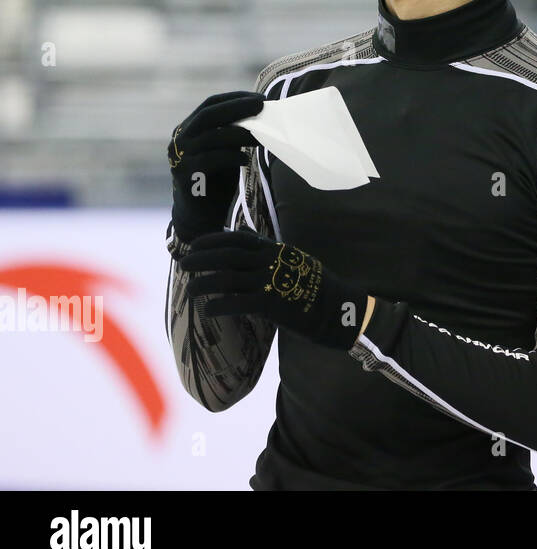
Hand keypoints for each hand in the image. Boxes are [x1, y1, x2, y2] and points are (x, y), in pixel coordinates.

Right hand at [168, 91, 263, 241]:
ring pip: (211, 136)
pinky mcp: (185, 175)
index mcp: (188, 128)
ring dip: (240, 133)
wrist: (200, 214)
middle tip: (261, 106)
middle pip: (208, 115)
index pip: (209, 104)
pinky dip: (231, 157)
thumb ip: (233, 132)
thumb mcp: (225, 149)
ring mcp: (179, 156)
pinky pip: (211, 160)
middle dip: (237, 108)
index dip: (234, 98)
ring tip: (260, 137)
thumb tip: (261, 113)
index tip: (258, 98)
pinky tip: (245, 160)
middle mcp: (179, 138)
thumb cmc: (217, 179)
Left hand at [182, 229, 370, 349]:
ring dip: (204, 282)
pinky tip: (207, 310)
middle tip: (184, 263)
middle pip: (228, 256)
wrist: (340, 309)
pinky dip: (218, 306)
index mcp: (276, 249)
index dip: (214, 240)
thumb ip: (271, 254)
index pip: (239, 238)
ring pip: (227, 278)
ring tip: (190, 288)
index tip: (196, 244)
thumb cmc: (317, 288)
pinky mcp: (271, 304)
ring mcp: (270, 282)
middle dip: (202, 258)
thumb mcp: (295, 261)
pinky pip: (236, 303)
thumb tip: (247, 242)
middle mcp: (271, 261)